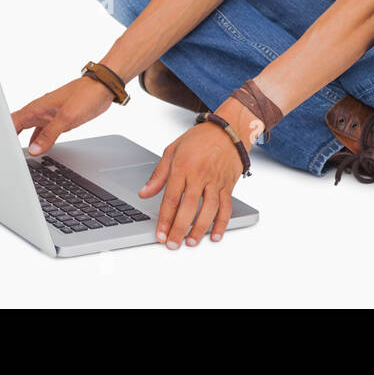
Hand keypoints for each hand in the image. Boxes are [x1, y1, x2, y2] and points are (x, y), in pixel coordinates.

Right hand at [11, 76, 114, 155]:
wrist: (103, 87)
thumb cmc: (86, 95)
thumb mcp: (67, 117)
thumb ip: (49, 134)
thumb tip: (34, 150)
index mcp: (37, 107)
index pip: (11, 122)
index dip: (1, 134)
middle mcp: (39, 110)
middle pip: (16, 125)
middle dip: (7, 138)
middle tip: (1, 154)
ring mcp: (48, 114)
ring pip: (28, 128)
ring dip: (20, 139)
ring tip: (14, 154)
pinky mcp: (57, 118)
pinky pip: (41, 130)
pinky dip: (36, 140)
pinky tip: (35, 147)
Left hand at [139, 113, 248, 249]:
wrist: (228, 130)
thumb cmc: (200, 138)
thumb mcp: (173, 150)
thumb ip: (158, 174)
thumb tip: (144, 192)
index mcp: (183, 166)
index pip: (171, 198)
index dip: (165, 219)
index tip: (160, 234)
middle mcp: (200, 175)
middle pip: (188, 207)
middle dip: (179, 229)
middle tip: (172, 244)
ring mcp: (216, 181)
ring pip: (208, 210)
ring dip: (199, 229)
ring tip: (190, 242)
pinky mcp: (228, 185)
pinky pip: (226, 207)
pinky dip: (221, 223)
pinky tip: (214, 235)